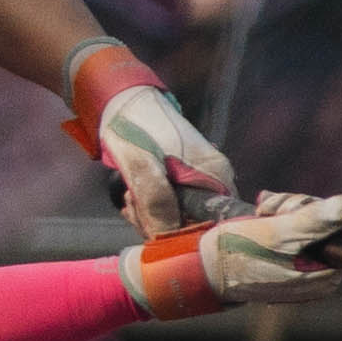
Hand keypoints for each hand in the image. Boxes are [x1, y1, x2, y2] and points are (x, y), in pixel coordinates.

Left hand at [89, 80, 237, 238]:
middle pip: (193, 227)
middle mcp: (215, 182)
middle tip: (133, 205)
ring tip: (130, 197)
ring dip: (148, 216)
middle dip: (158, 224)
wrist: (125, 102)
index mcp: (216, 178)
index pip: (211, 228)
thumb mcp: (141, 166)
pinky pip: (170, 209)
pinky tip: (133, 197)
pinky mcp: (184, 182)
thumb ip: (156, 201)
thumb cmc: (134, 127)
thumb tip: (165, 238)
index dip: (179, 234)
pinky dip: (149, 209)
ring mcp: (200, 182)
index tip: (150, 223)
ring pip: (177, 220)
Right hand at [122, 192, 341, 316]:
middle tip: (269, 210)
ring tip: (261, 213)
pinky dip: (279, 218)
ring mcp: (304, 270)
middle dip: (298, 208)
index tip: (291, 210)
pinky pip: (296, 230)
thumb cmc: (236, 253)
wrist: (203, 269)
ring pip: (311, 222)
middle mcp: (320, 276)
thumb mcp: (276, 232)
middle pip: (328, 224)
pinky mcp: (289, 262)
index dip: (318, 212)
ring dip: (285, 209)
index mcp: (325, 276)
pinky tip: (261, 217)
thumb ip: (314, 219)